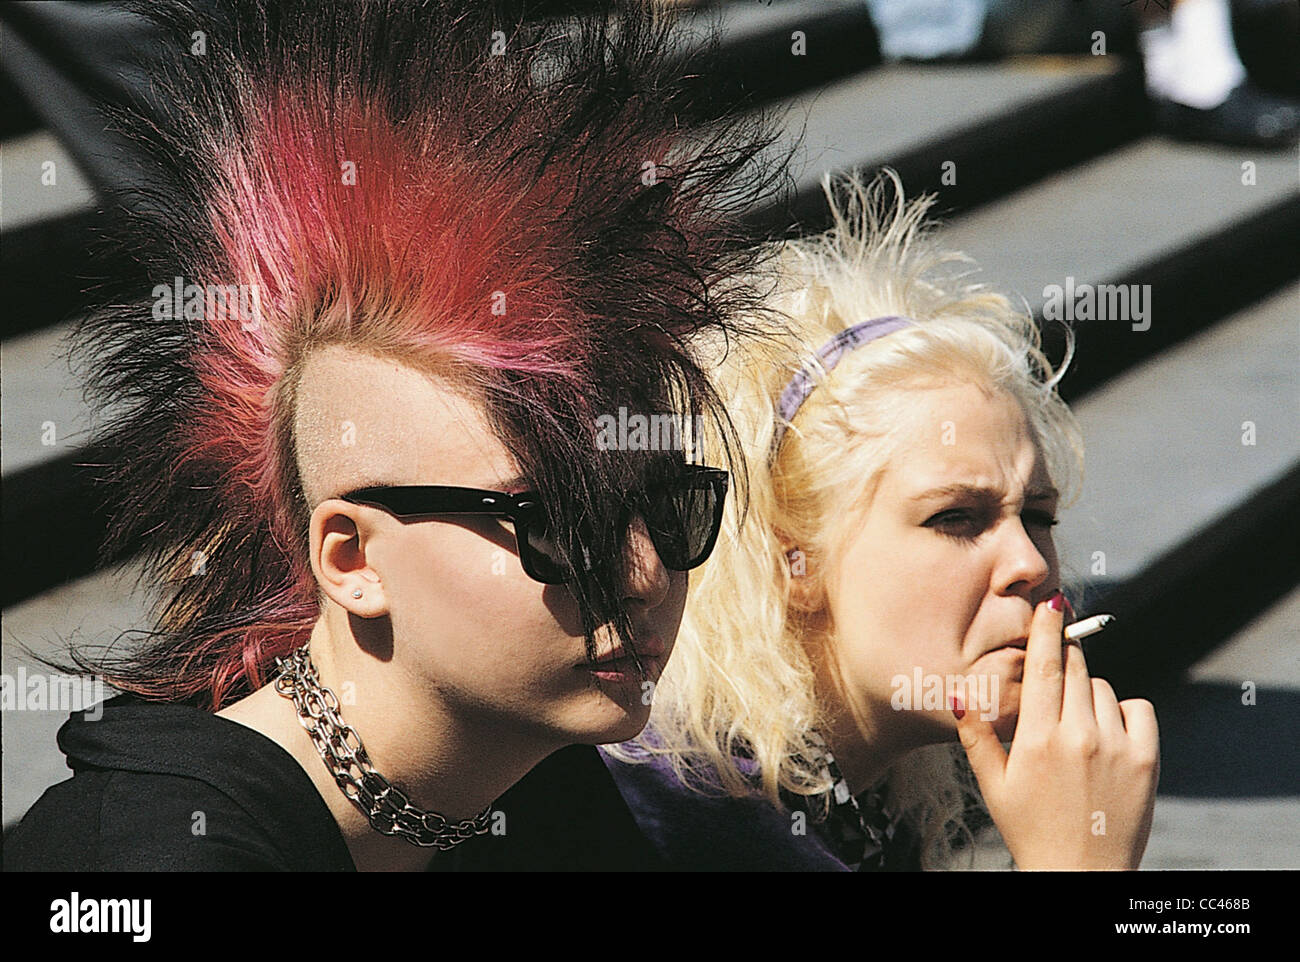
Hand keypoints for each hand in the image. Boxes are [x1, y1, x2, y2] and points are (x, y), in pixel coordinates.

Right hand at [952, 591, 1159, 869]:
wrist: (1080, 875)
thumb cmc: (1030, 829)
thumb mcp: (993, 785)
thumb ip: (976, 736)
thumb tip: (958, 694)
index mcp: (1037, 739)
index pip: (1042, 666)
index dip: (1047, 629)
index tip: (1052, 603)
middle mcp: (1078, 736)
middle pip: (1074, 669)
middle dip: (1064, 659)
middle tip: (1055, 669)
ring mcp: (1116, 747)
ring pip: (1102, 688)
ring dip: (1087, 693)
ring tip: (1075, 726)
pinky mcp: (1145, 760)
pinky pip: (1137, 708)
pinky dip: (1123, 711)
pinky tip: (1107, 731)